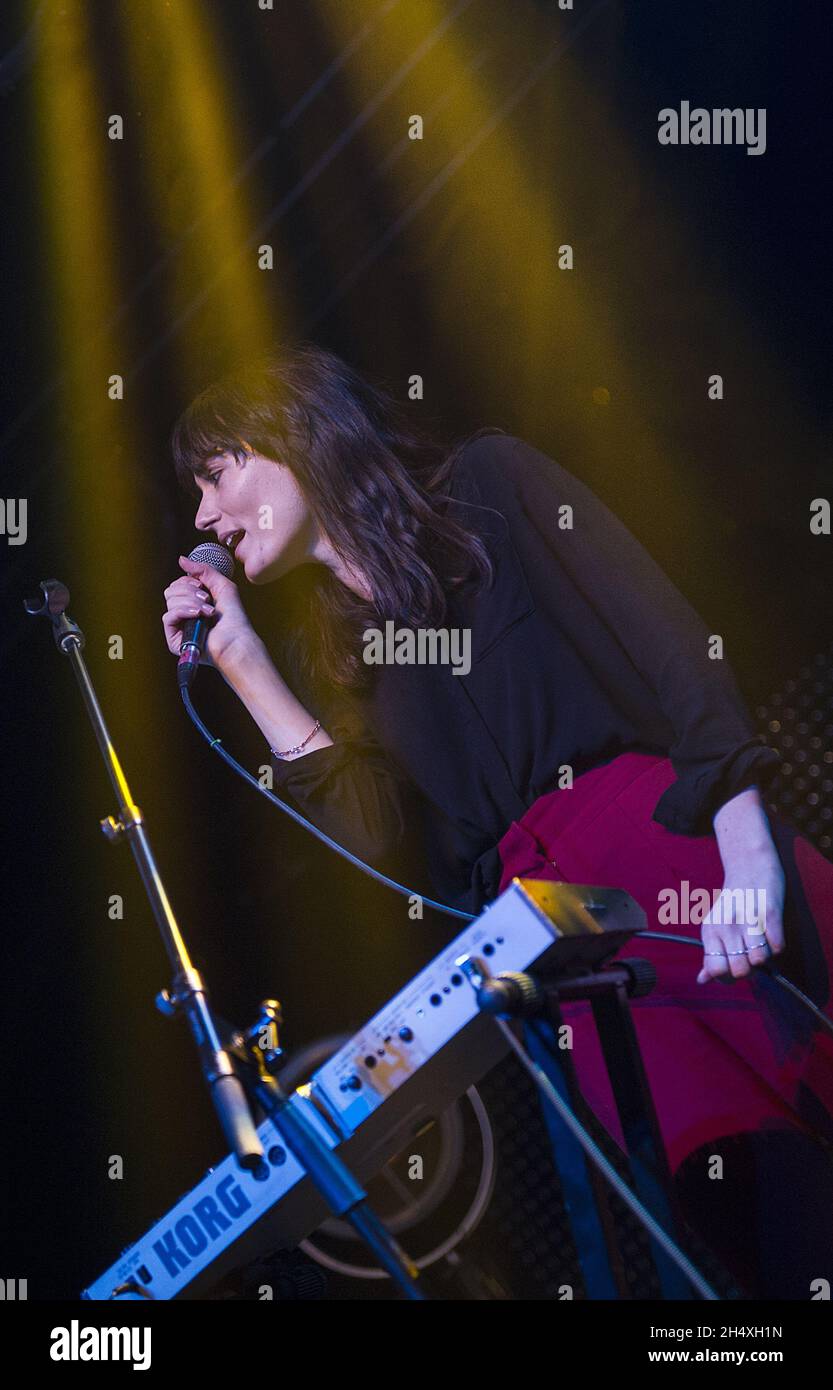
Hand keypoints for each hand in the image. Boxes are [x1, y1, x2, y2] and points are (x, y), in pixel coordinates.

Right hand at [162, 555, 256, 670]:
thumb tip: (181, 559)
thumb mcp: (221, 585)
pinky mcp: (174, 639)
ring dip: (192, 602)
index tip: (204, 587)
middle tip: (207, 599)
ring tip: (208, 611)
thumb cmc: (234, 618)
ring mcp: (179, 626)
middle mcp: (185, 614)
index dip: (188, 581)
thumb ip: (202, 570)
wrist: (236, 640)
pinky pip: (168, 616)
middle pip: (171, 590)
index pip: (178, 584)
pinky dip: (183, 612)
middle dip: (190, 591)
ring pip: (170, 601)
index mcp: (194, 602)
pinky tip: (198, 615)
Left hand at [696, 847, 785, 983]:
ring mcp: (747, 918)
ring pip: (760, 960)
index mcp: (710, 930)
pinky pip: (777, 947)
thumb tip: (702, 981)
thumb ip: (711, 954)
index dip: (727, 977)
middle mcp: (726, 925)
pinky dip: (777, 944)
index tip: (734, 968)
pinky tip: (770, 932)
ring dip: (764, 956)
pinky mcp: (770, 913)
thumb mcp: (715, 925)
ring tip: (760, 941)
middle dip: (749, 970)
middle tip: (749, 955)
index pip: (715, 969)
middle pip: (740, 970)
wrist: (750, 866)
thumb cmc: (732, 902)